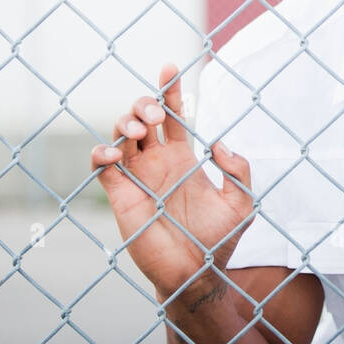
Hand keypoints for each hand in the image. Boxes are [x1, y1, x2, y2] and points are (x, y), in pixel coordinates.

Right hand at [92, 62, 253, 301]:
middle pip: (142, 118)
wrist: (196, 275)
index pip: (175, 116)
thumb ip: (237, 170)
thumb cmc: (218, 241)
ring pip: (120, 134)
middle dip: (144, 104)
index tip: (170, 67)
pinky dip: (102, 153)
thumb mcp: (242, 202)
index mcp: (184, 158)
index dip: (170, 91)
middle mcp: (157, 163)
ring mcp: (137, 177)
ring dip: (125, 122)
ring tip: (140, 129)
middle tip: (155, 114)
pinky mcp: (120, 196)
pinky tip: (114, 154)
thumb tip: (218, 143)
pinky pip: (102, 167)